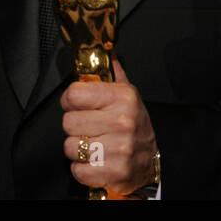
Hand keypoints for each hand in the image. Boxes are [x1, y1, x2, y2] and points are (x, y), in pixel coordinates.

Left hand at [61, 57, 158, 195]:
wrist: (152, 161)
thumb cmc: (133, 125)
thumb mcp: (126, 94)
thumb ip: (111, 72)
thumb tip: (104, 48)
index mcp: (123, 98)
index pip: (72, 94)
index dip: (71, 101)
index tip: (79, 105)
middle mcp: (123, 122)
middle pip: (68, 122)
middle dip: (75, 127)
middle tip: (91, 128)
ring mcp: (120, 149)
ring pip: (70, 147)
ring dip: (78, 149)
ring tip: (95, 145)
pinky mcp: (115, 173)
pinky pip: (78, 170)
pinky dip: (83, 169)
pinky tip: (97, 162)